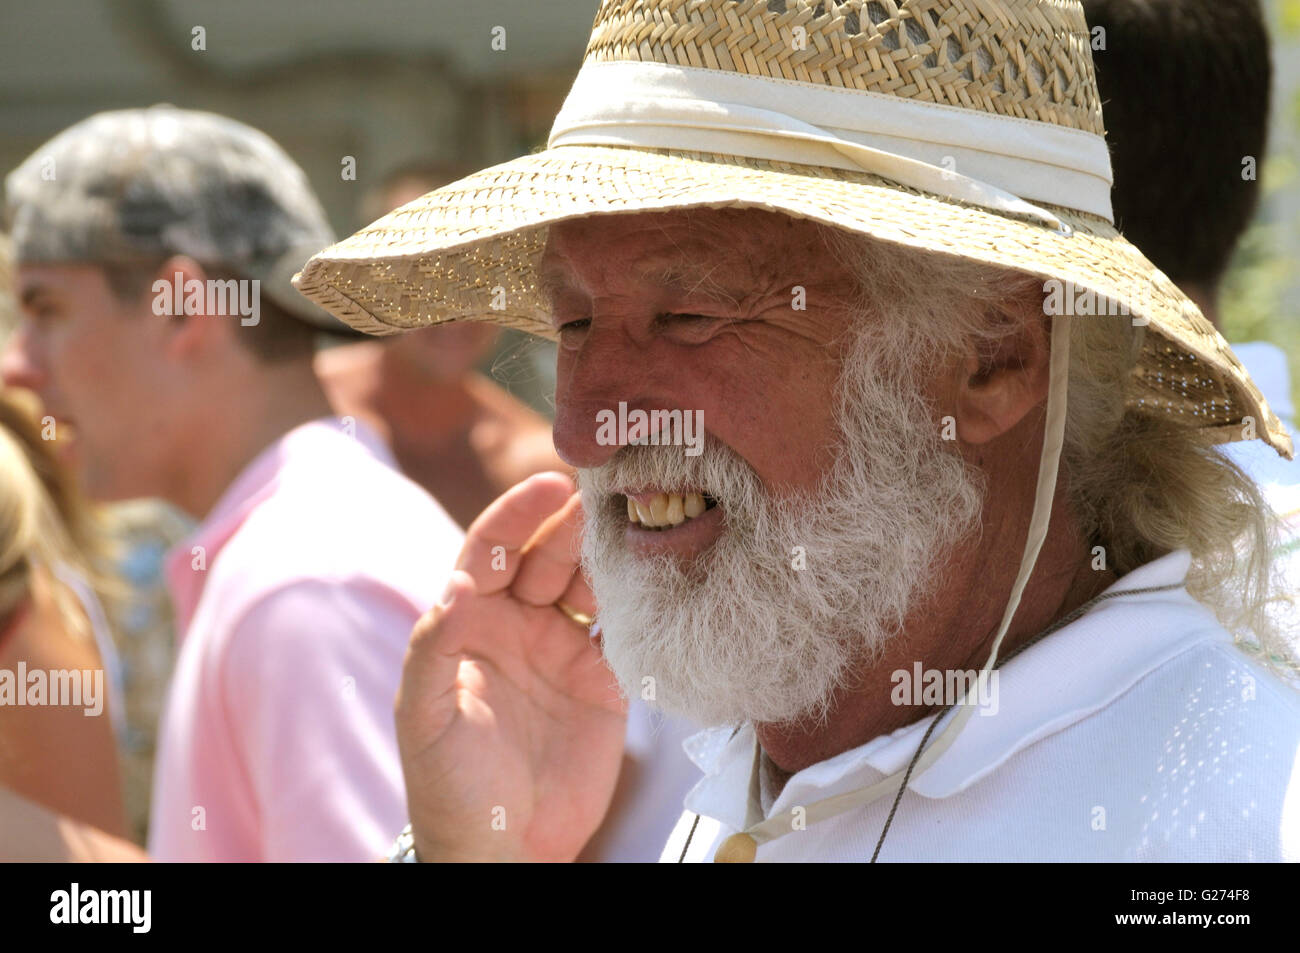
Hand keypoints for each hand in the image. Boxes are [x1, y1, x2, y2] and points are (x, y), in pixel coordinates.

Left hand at [395, 472, 626, 861]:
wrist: (503, 848)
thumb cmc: (448, 785)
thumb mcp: (425, 718)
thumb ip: (434, 650)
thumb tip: (456, 584)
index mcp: (470, 622)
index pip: (490, 550)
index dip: (517, 515)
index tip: (549, 484)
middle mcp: (518, 624)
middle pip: (546, 557)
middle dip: (571, 523)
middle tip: (605, 493)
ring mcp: (563, 650)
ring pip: (590, 584)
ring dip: (610, 555)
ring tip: (640, 526)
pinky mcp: (604, 681)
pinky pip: (625, 630)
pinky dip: (641, 604)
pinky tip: (658, 578)